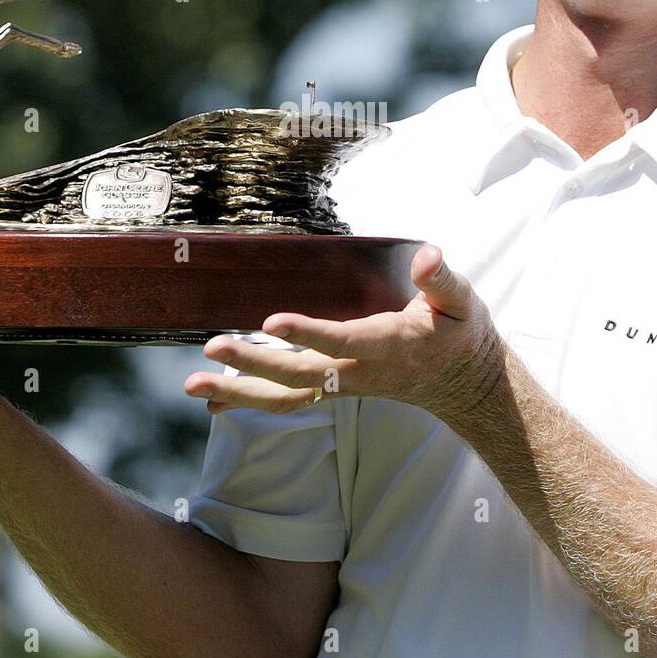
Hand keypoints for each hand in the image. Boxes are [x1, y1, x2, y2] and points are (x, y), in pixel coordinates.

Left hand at [184, 244, 505, 420]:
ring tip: (193, 384)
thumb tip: (427, 256)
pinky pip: (288, 400)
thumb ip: (443, 279)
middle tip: (211, 348)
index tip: (272, 321)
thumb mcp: (462, 302)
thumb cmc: (459, 334)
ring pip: (287, 396)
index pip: (345, 341)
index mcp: (392, 346)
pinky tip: (213, 400)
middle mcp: (362, 372)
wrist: (463, 384)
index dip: (310, 334)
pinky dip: (249, 401)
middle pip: (301, 377)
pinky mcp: (334, 388)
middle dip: (254, 365)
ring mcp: (344, 385)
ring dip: (240, 392)